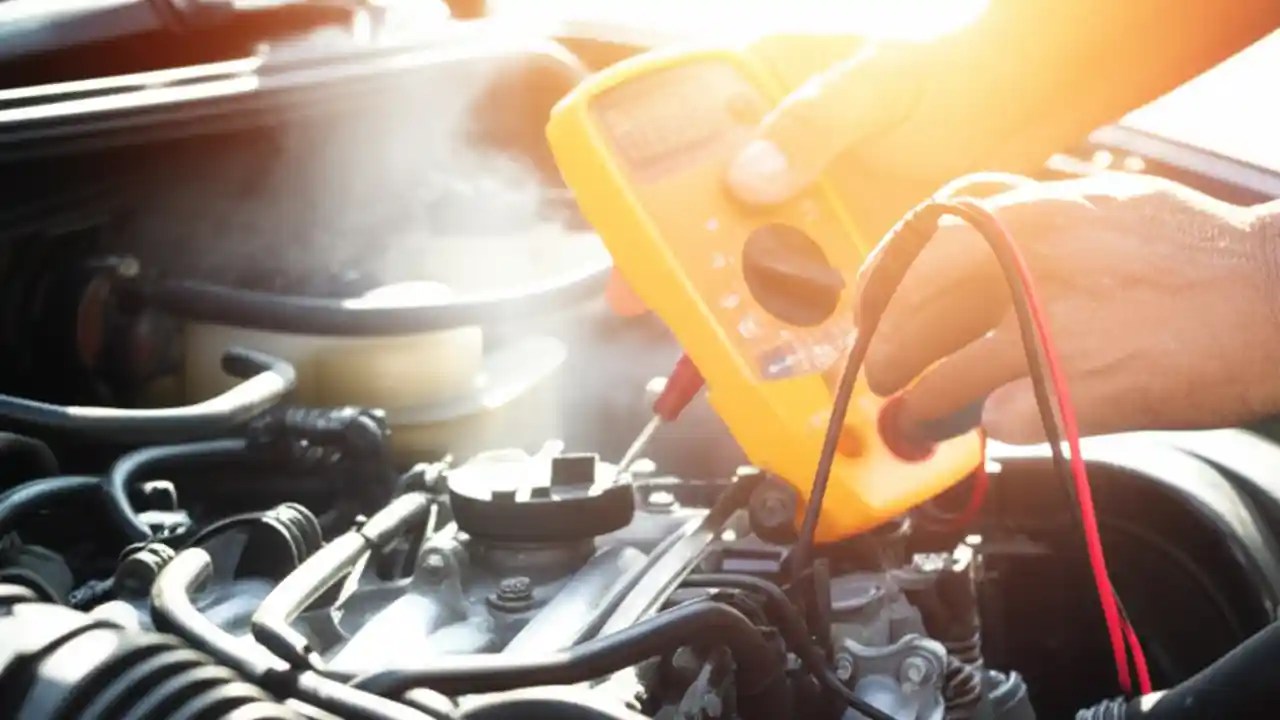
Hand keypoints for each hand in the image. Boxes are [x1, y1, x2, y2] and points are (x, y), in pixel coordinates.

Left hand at [855, 172, 1279, 442]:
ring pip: (939, 381)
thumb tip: (964, 246)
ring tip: (918, 418)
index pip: (911, 247)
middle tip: (885, 376)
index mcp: (1022, 216)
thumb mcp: (1095, 203)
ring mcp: (1041, 331)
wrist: (1270, 295)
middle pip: (907, 318)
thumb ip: (1024, 219)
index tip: (869, 312)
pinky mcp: (1068, 391)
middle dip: (885, 354)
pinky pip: (998, 421)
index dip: (878, 286)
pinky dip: (991, 428)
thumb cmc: (1189, 251)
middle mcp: (1018, 267)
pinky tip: (999, 424)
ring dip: (920, 409)